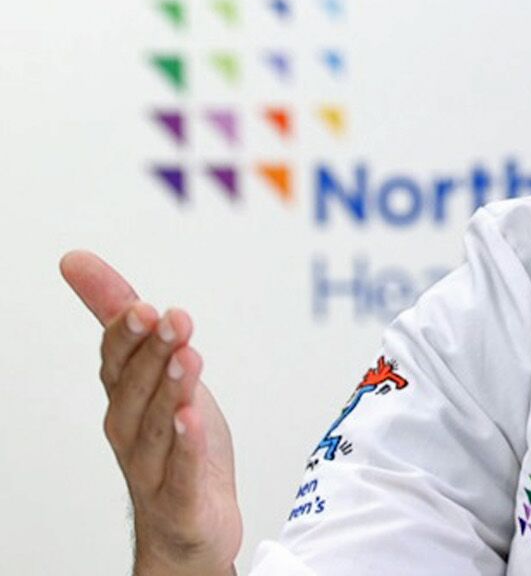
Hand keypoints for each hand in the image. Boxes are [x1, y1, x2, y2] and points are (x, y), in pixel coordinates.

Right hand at [60, 250, 241, 575]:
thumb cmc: (173, 442)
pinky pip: (181, 469)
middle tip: (172, 318)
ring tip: (189, 356)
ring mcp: (153, 466)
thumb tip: (78, 262)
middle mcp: (130, 430)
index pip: (116, 360)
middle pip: (137, 387)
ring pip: (158, 424)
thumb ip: (125, 321)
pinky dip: (186, 444)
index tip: (141, 305)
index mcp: (124, 397)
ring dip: (172, 388)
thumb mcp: (158, 372)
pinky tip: (193, 419)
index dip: (127, 334)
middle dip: (153, 351)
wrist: (187, 526)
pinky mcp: (181, 497)